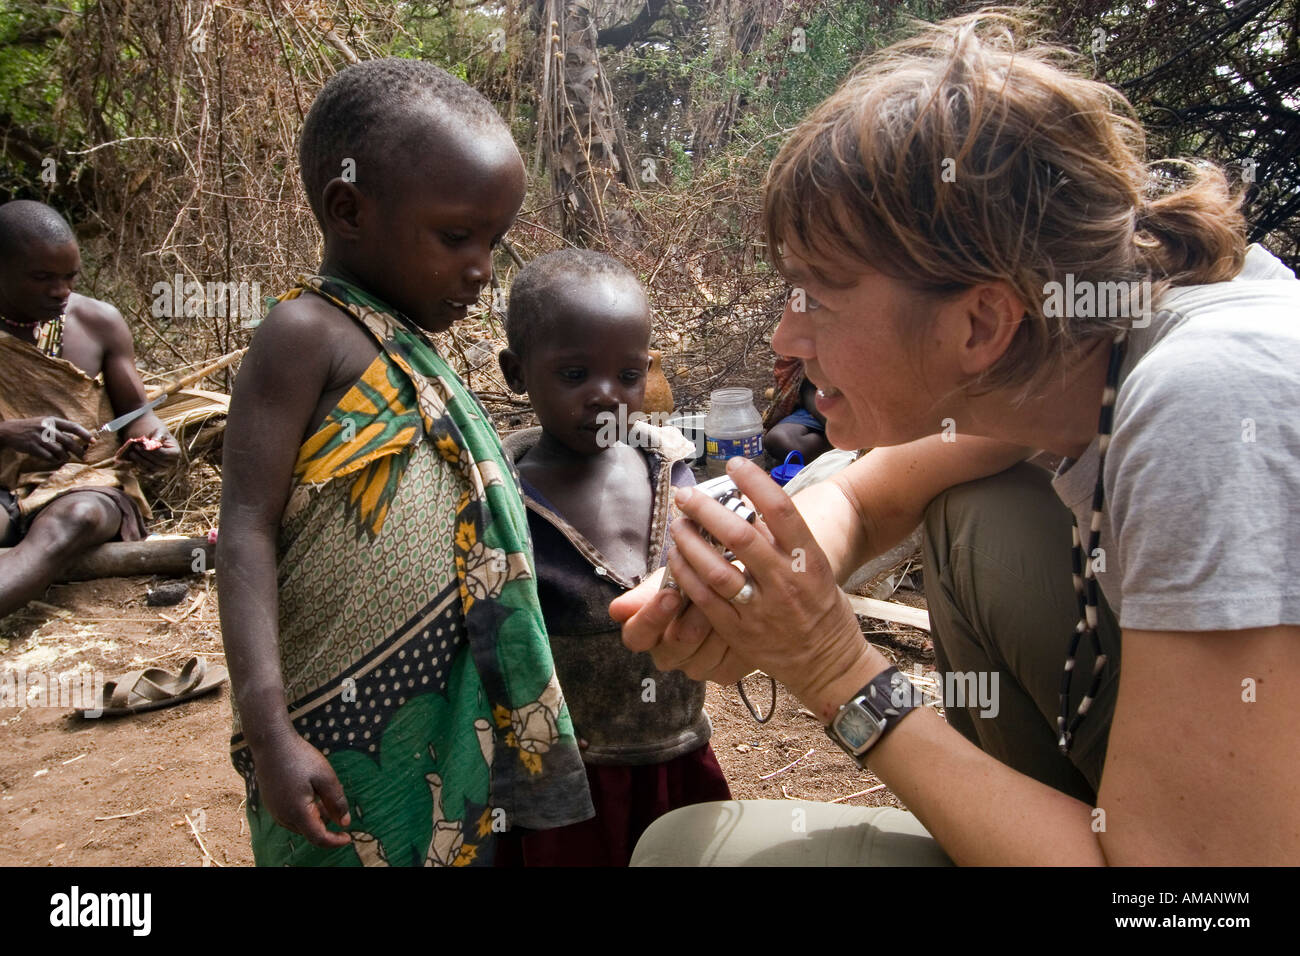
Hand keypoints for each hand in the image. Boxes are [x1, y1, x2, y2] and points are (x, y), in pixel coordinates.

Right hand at [0, 417, 90, 465]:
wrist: (10, 431)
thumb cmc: (33, 428)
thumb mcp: (46, 423)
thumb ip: (60, 430)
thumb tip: (78, 440)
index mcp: (52, 420)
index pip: (73, 427)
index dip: (85, 434)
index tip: (94, 441)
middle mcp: (47, 428)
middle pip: (68, 441)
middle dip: (78, 451)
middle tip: (84, 457)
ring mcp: (39, 438)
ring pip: (59, 451)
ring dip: (65, 457)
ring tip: (66, 458)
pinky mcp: (32, 447)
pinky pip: (48, 456)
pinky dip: (54, 460)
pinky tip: (55, 460)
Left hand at [115, 426, 179, 470]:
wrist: (156, 441)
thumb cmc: (159, 435)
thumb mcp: (161, 432)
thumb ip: (159, 435)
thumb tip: (154, 441)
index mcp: (176, 453)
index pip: (164, 454)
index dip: (153, 450)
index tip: (144, 444)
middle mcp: (172, 463)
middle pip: (157, 461)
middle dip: (145, 454)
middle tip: (136, 447)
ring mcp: (164, 468)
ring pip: (152, 467)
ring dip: (141, 460)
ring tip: (132, 453)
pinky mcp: (156, 472)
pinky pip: (148, 471)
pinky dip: (140, 467)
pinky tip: (134, 460)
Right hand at [252, 733, 351, 849]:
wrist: (271, 743)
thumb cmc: (300, 758)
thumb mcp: (326, 777)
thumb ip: (337, 802)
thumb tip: (345, 822)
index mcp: (297, 813)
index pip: (319, 838)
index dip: (335, 841)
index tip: (349, 837)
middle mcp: (283, 816)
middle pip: (309, 832)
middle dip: (327, 826)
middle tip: (339, 809)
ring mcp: (274, 810)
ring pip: (300, 824)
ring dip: (316, 818)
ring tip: (326, 797)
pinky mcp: (271, 803)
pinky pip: (291, 816)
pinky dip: (305, 812)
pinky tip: (312, 794)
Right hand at [612, 568, 755, 682]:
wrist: (727, 590)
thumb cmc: (689, 583)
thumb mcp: (664, 581)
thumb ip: (644, 595)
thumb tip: (617, 611)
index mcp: (643, 634)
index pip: (636, 636)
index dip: (652, 617)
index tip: (671, 594)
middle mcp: (665, 656)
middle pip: (676, 645)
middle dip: (695, 615)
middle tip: (712, 590)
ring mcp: (694, 668)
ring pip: (705, 653)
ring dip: (719, 623)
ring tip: (731, 599)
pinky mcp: (722, 673)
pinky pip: (729, 661)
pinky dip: (738, 637)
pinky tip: (743, 619)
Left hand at [634, 456, 869, 704]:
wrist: (829, 662)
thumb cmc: (820, 605)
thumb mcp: (814, 566)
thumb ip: (782, 539)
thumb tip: (746, 502)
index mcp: (808, 558)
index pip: (781, 510)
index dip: (755, 483)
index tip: (734, 464)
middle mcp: (785, 581)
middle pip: (739, 536)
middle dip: (706, 510)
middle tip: (685, 495)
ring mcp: (761, 609)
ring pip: (716, 569)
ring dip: (690, 543)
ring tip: (677, 525)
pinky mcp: (741, 633)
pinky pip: (706, 601)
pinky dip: (687, 577)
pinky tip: (677, 559)